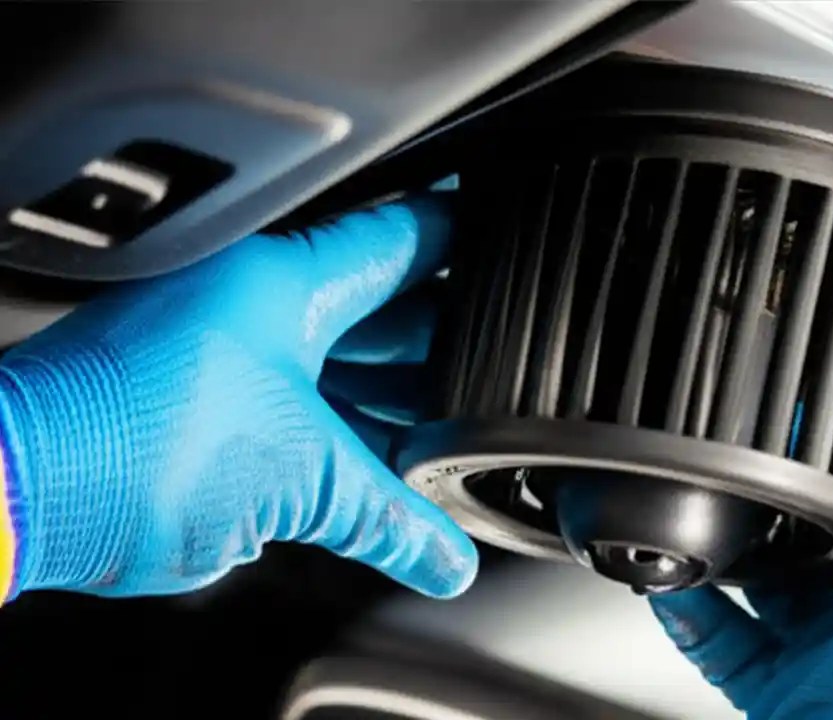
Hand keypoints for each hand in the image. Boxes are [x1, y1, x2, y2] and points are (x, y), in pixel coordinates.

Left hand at [0, 201, 477, 600]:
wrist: (21, 490)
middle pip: (379, 306)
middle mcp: (255, 298)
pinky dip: (337, 426)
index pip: (403, 239)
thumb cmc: (131, 448)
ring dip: (388, 397)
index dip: (463, 239)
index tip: (504, 241)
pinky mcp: (197, 391)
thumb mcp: (304, 483)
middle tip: (492, 377)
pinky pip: (292, 396)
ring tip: (444, 433)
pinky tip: (372, 462)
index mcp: (287, 281)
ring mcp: (224, 342)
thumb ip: (392, 519)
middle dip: (438, 346)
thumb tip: (443, 556)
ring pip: (335, 358)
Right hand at [650, 374, 832, 718]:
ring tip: (695, 516)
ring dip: (722, 554)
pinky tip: (674, 584)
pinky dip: (691, 616)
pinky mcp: (783, 693)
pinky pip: (722, 648)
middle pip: (809, 539)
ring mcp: (827, 654)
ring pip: (758, 589)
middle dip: (773, 504)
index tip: (801, 419)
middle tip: (740, 466)